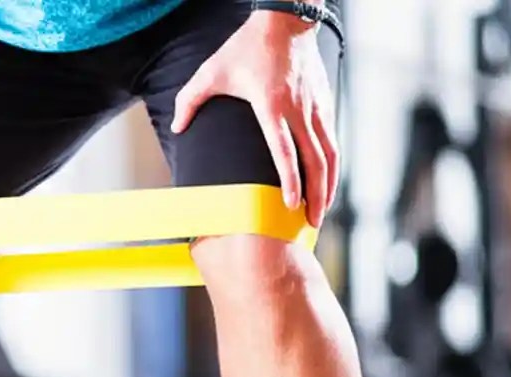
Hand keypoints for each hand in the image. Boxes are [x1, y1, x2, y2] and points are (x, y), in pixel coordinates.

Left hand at [172, 11, 338, 226]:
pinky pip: (332, 140)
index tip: (290, 204)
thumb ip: (190, 101)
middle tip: (312, 222)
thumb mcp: (211, 72)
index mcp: (271, 104)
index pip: (283, 150)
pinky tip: (327, 182)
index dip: (288, 180)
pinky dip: (332, 165)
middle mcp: (298, 108)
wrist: (285, 21)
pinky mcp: (325, 103)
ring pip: (330, 153)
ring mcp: (316, 106)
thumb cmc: (247, 47)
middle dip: (316, 195)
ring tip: (323, 210)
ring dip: (329, 185)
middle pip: (315, 160)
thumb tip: (177, 128)